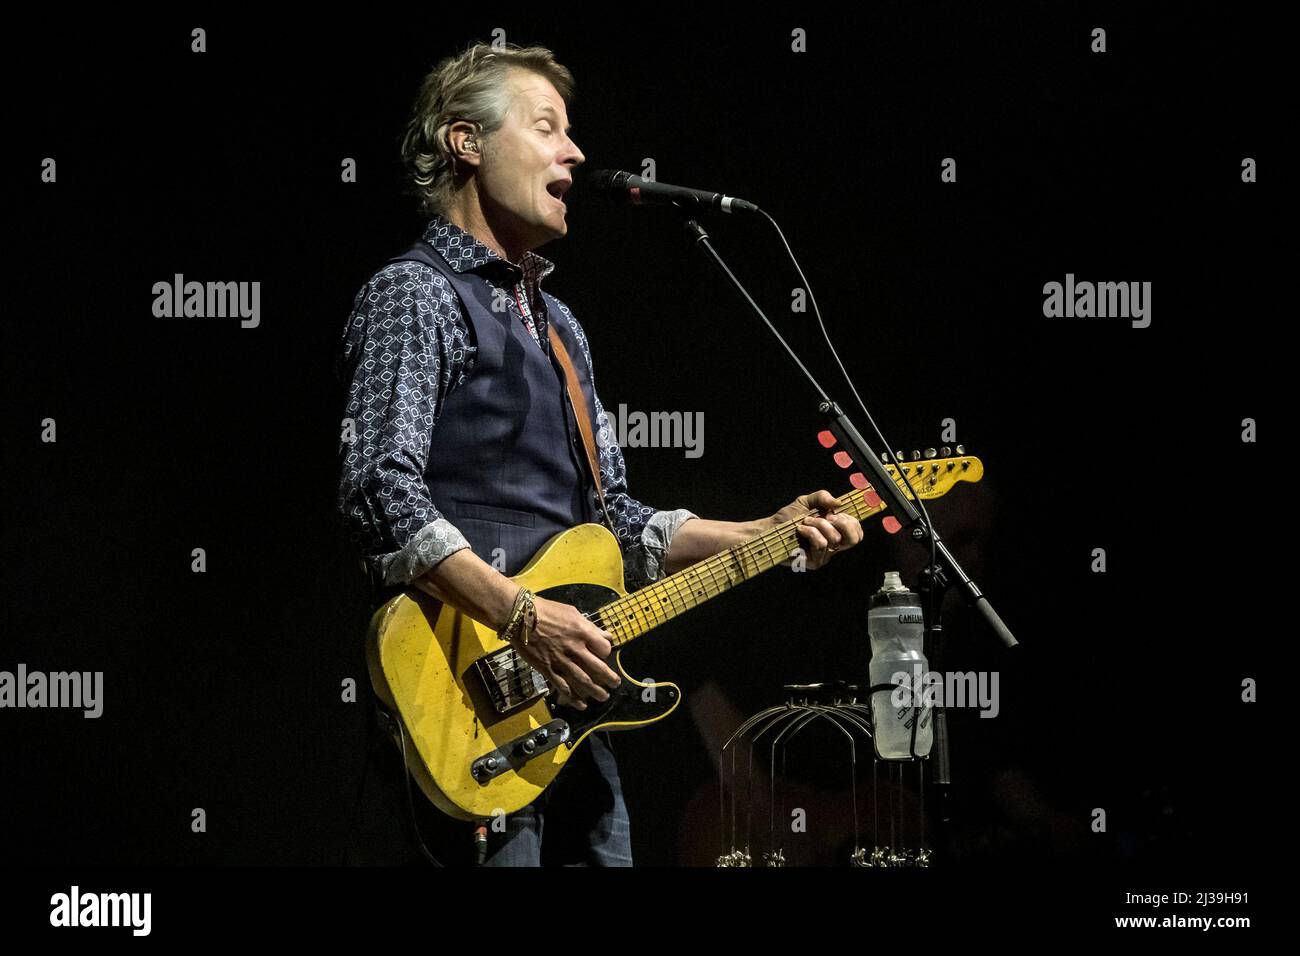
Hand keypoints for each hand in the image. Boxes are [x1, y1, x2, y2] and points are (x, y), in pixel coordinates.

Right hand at [511, 595, 621, 709]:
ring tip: (603, 696)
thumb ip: (590, 626)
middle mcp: (574, 648)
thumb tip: (606, 635)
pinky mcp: (547, 669)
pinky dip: (573, 697)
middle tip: (615, 684)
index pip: (604, 648)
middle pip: (597, 668)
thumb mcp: (572, 612)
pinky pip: (563, 686)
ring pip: (583, 680)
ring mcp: (560, 660)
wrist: (520, 616)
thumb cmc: (546, 611)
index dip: (606, 653)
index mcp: (582, 632)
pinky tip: (581, 704)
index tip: (604, 655)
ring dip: (595, 691)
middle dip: (609, 678)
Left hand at [770, 489, 863, 569]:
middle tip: (827, 516)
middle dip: (842, 523)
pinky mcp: (813, 562)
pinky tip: (800, 529)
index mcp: (835, 534)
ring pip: (834, 539)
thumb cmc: (788, 517)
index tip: (836, 513)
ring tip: (805, 521)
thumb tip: (839, 503)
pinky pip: (820, 544)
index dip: (851, 522)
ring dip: (819, 524)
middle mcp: (832, 547)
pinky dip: (810, 532)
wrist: (771, 529)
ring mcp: (824, 556)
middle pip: (853, 540)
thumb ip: (823, 497)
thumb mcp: (806, 501)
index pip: (857, 534)